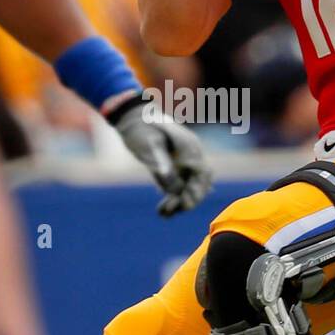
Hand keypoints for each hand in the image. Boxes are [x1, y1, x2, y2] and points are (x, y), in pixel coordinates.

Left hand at [111, 96, 212, 215]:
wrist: (132, 120)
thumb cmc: (142, 127)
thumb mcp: (150, 145)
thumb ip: (162, 163)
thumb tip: (174, 187)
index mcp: (189, 146)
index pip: (202, 172)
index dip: (198, 190)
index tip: (187, 204)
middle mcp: (190, 156)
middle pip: (199, 182)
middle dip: (190, 199)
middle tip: (176, 210)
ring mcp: (183, 163)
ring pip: (188, 188)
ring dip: (179, 203)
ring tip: (163, 213)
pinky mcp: (173, 170)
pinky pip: (178, 188)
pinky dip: (172, 200)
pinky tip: (163, 211)